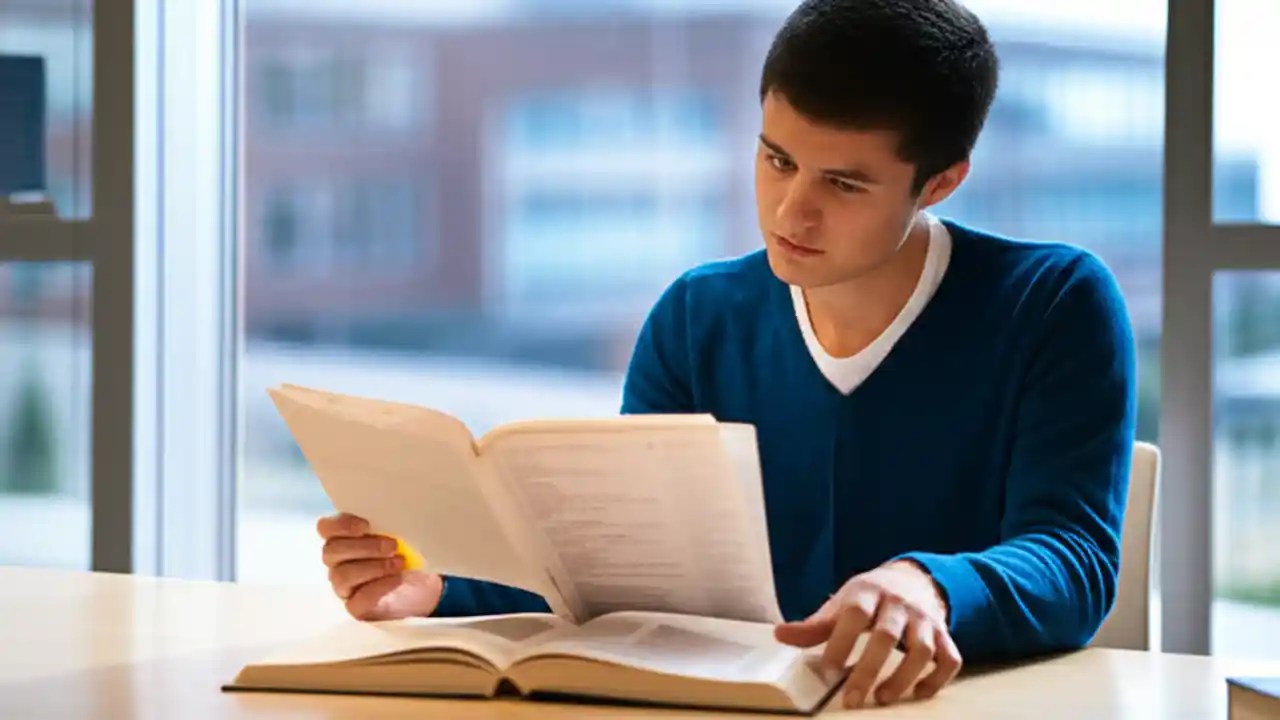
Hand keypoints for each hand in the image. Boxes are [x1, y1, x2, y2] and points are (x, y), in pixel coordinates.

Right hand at [317, 513, 443, 620]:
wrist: (424, 586)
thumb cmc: (407, 554)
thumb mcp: (400, 534)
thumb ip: (387, 523)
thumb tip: (394, 510)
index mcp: (343, 537)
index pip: (326, 528)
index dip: (341, 525)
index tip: (366, 525)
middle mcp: (337, 562)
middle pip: (332, 551)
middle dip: (364, 546)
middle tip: (393, 545)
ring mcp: (344, 586)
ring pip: (342, 575)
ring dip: (374, 566)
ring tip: (399, 562)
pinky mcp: (355, 607)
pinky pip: (357, 599)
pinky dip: (379, 587)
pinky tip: (397, 579)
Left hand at [775, 560, 961, 708]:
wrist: (913, 579)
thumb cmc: (870, 597)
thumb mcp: (841, 603)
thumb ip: (815, 625)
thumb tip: (780, 635)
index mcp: (868, 593)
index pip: (855, 614)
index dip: (841, 641)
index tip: (827, 669)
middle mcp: (899, 604)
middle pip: (887, 636)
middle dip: (869, 669)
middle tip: (852, 699)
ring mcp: (925, 619)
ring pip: (922, 649)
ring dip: (904, 677)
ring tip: (883, 699)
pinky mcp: (944, 634)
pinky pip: (949, 658)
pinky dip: (937, 679)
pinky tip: (918, 694)